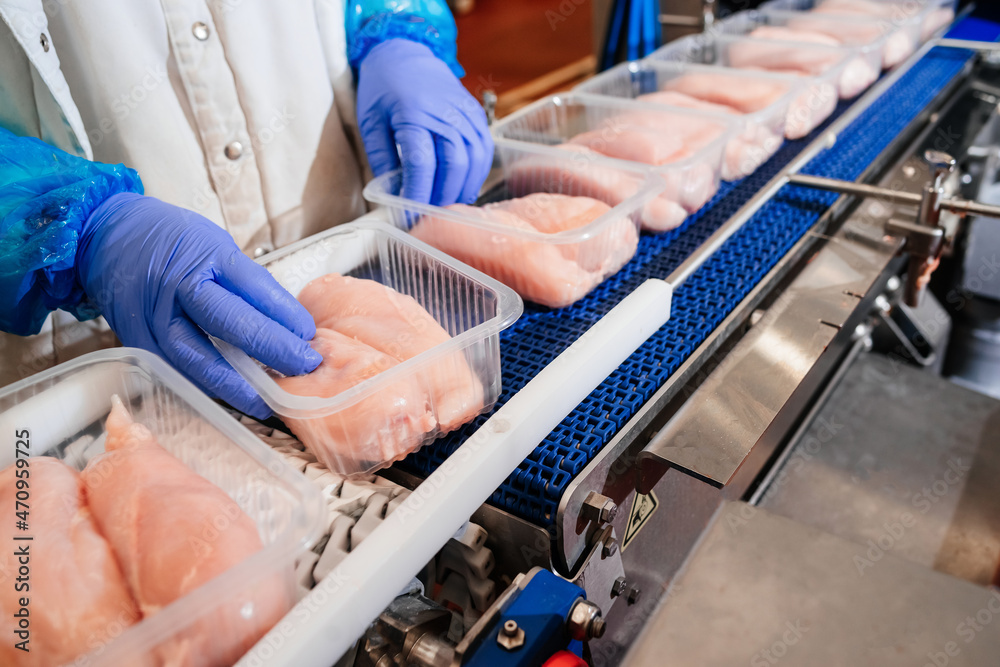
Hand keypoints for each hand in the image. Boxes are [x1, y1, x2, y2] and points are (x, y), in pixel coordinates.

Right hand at [76, 193, 320, 417]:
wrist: (105, 236)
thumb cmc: (171, 240)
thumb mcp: (216, 245)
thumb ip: (248, 284)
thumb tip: (290, 324)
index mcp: (207, 256)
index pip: (256, 290)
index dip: (287, 318)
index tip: (310, 337)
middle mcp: (179, 287)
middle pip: (233, 324)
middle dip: (274, 351)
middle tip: (304, 369)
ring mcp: (155, 317)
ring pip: (201, 359)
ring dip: (240, 385)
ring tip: (270, 401)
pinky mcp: (139, 342)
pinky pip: (177, 371)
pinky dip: (207, 388)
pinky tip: (232, 398)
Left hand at [357, 38, 492, 205]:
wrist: (403, 52)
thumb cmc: (382, 89)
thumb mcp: (369, 123)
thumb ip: (382, 160)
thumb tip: (394, 195)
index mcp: (413, 112)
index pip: (421, 164)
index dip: (418, 194)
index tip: (410, 215)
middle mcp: (445, 112)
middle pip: (454, 165)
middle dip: (442, 197)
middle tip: (428, 215)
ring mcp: (465, 112)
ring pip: (474, 160)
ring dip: (461, 189)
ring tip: (445, 206)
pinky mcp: (477, 115)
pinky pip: (484, 151)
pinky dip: (475, 174)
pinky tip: (461, 187)